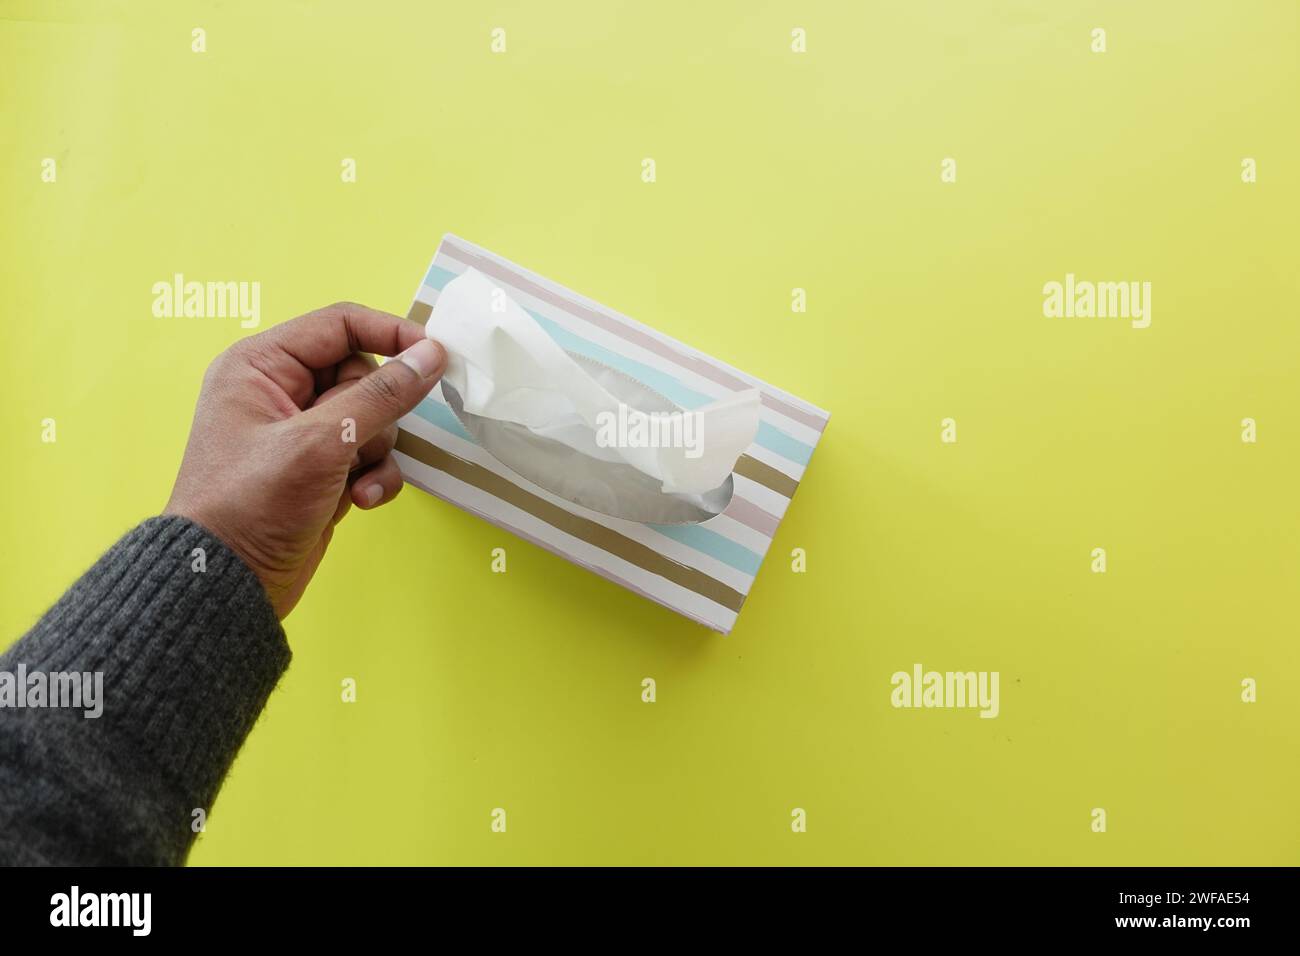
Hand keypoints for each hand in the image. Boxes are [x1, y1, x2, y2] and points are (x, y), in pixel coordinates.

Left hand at [165, 302, 445, 618]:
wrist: (228, 582)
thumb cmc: (252, 505)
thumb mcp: (321, 443)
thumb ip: (382, 395)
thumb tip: (432, 354)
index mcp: (261, 365)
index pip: (341, 324)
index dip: (392, 335)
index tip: (436, 356)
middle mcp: (279, 390)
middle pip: (364, 374)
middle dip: (377, 414)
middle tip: (361, 444)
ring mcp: (301, 432)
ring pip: (373, 417)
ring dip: (377, 452)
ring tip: (355, 483)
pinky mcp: (320, 468)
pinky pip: (369, 454)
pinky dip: (374, 476)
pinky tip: (359, 501)